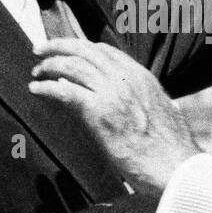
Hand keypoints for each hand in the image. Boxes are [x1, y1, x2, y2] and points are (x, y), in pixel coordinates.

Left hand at [28, 38, 199, 192]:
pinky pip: (66, 91)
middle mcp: (126, 79)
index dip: (82, 48)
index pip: (106, 51)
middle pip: (86, 51)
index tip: (69, 51)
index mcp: (142, 77)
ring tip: (37, 72)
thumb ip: (147, 102)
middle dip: (59, 46)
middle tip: (40, 49)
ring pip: (73, 66)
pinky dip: (47, 88)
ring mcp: (112, 93)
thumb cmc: (171, 150)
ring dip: (50, 66)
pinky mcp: (99, 112)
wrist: (175, 166)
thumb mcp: (163, 113)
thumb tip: (146, 105)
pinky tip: (36, 90)